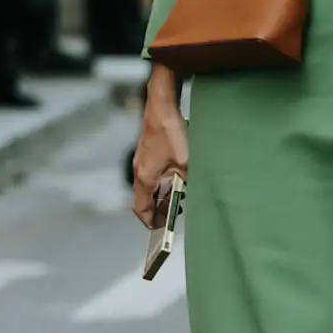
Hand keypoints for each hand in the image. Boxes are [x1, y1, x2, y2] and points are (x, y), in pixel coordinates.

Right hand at [133, 64, 187, 224]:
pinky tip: (179, 177)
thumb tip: (193, 192)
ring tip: (180, 196)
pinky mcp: (149, 151)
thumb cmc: (170, 133)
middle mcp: (140, 170)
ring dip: (163, 193)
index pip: (140, 208)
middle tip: (174, 213)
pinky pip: (154, 172)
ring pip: (150, 184)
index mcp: (144, 177)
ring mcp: (143, 160)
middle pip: (145, 198)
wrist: (162, 105)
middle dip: (159, 208)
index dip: (149, 220)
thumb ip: (187, 181)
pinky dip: (164, 180)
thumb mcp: (185, 163)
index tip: (159, 228)